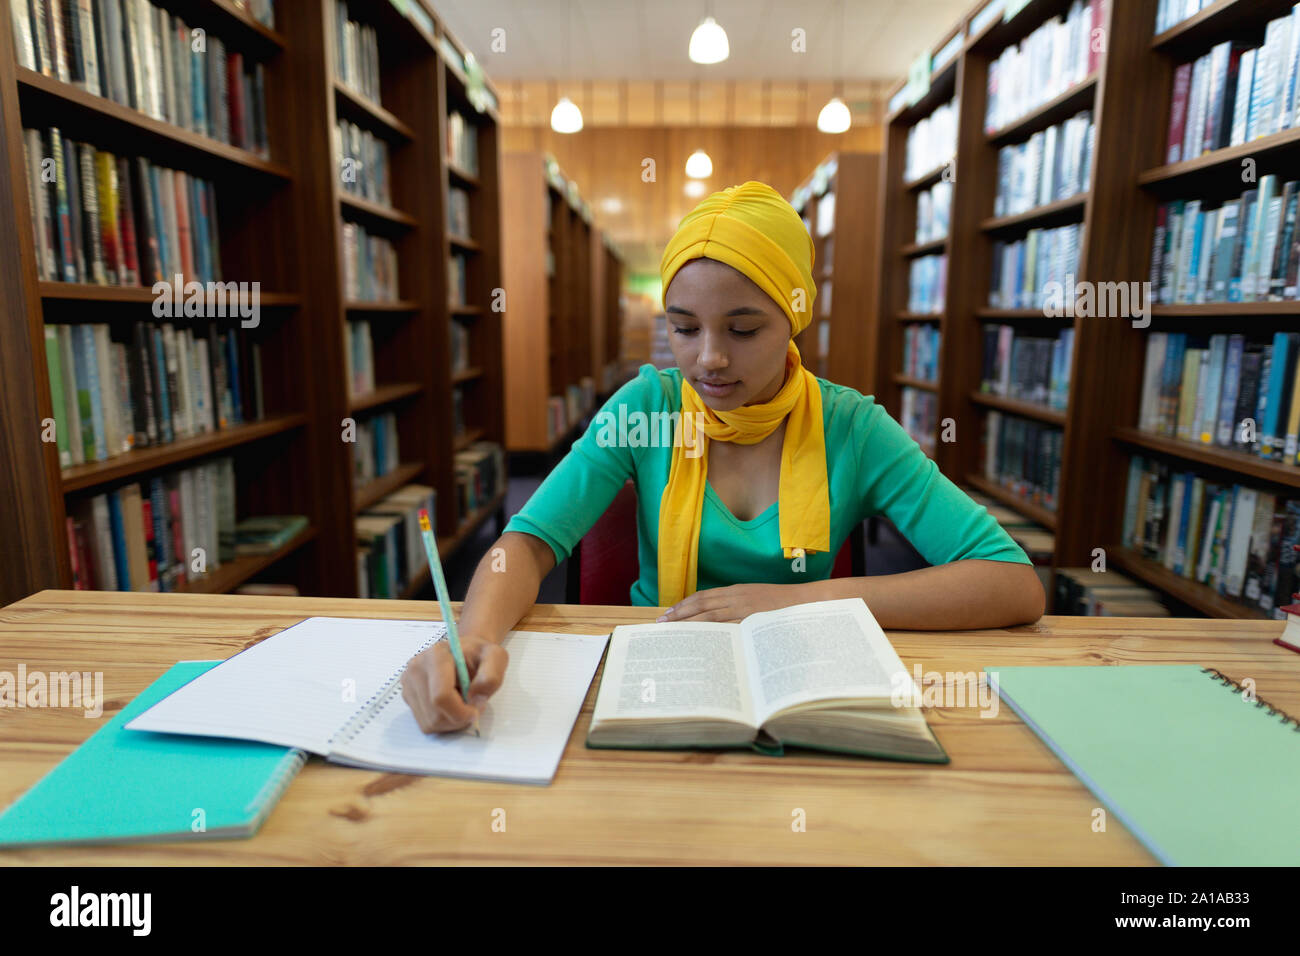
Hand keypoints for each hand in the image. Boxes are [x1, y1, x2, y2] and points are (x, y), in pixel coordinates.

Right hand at [401, 635, 507, 733]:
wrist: (464, 652)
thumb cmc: (478, 655)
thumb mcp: (496, 657)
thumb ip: (491, 676)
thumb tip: (474, 697)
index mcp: (436, 656)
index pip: (441, 697)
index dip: (461, 712)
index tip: (476, 711)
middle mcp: (416, 669)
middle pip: (435, 714)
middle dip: (459, 718)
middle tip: (474, 706)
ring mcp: (408, 684)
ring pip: (430, 722)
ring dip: (452, 721)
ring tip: (463, 703)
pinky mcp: (408, 697)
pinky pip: (426, 723)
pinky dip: (444, 722)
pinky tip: (452, 706)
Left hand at [655, 582, 813, 622]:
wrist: (805, 602)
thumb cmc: (782, 604)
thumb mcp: (756, 600)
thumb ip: (738, 606)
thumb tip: (719, 620)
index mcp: (737, 591)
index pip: (704, 596)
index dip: (685, 604)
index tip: (669, 612)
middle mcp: (737, 597)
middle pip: (701, 604)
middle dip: (680, 614)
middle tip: (662, 623)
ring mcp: (744, 609)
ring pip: (710, 616)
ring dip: (689, 623)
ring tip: (673, 631)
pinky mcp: (752, 620)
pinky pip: (726, 627)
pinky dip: (711, 633)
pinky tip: (699, 640)